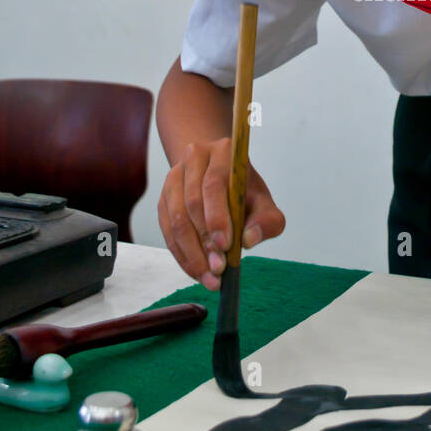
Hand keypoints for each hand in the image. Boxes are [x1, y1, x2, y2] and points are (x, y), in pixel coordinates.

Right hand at [158, 138, 285, 289]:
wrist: (221, 178)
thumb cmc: (245, 193)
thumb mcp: (264, 204)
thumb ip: (266, 221)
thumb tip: (249, 240)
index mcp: (222, 152)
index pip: (214, 184)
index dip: (217, 216)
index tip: (226, 246)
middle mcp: (194, 159)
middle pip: (192, 202)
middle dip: (205, 241)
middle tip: (218, 269)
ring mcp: (173, 177)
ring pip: (175, 218)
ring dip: (192, 253)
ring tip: (210, 277)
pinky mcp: (163, 198)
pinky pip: (167, 230)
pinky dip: (182, 255)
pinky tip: (197, 272)